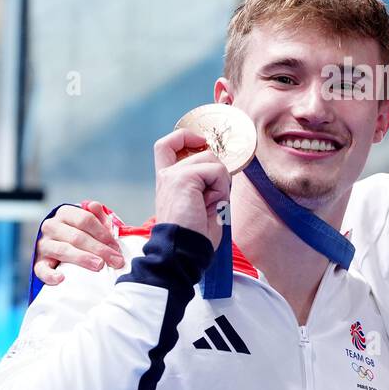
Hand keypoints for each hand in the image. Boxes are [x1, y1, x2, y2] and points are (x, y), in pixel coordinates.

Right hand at [33, 200, 125, 285]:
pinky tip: (61, 278)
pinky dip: (50, 275)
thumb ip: (98, 217)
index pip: (85, 219)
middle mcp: (52, 226)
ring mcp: (44, 244)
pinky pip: (41, 269)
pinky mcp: (38, 262)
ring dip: (82, 258)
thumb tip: (96, 207)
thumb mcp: (90, 222)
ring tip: (99, 265)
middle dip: (99, 249)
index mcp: (65, 213)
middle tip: (115, 260)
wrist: (59, 244)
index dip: (103, 233)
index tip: (116, 247)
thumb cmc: (80, 233)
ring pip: (62, 250)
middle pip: (77, 236)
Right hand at [153, 128, 232, 249]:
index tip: (201, 143)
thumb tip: (221, 168)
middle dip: (218, 172)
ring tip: (211, 204)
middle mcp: (167, 174)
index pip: (167, 145)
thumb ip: (206, 181)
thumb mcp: (203, 202)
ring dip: (220, 182)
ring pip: (212, 160)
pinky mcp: (183, 178)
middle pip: (202, 151)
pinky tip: (211, 204)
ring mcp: (173, 175)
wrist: (184, 253)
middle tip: (213, 198)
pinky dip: (221, 187)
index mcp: (168, 180)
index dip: (186, 136)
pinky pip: (216, 171)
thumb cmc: (195, 235)